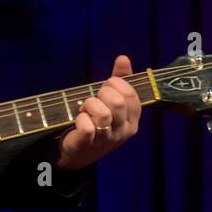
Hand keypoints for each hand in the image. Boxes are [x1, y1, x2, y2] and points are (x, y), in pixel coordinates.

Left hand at [55, 54, 140, 170]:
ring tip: (85, 110)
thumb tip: (123, 58)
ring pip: (103, 114)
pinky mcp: (88, 144)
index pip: (130, 93)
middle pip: (117, 101)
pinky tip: (79, 120)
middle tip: (94, 100)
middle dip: (101, 94)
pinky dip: (80, 119)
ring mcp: (107, 139)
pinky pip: (87, 127)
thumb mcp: (111, 100)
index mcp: (133, 118)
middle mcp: (124, 130)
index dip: (114, 84)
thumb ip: (120, 80)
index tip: (105, 88)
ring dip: (89, 105)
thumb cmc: (97, 122)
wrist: (79, 153)